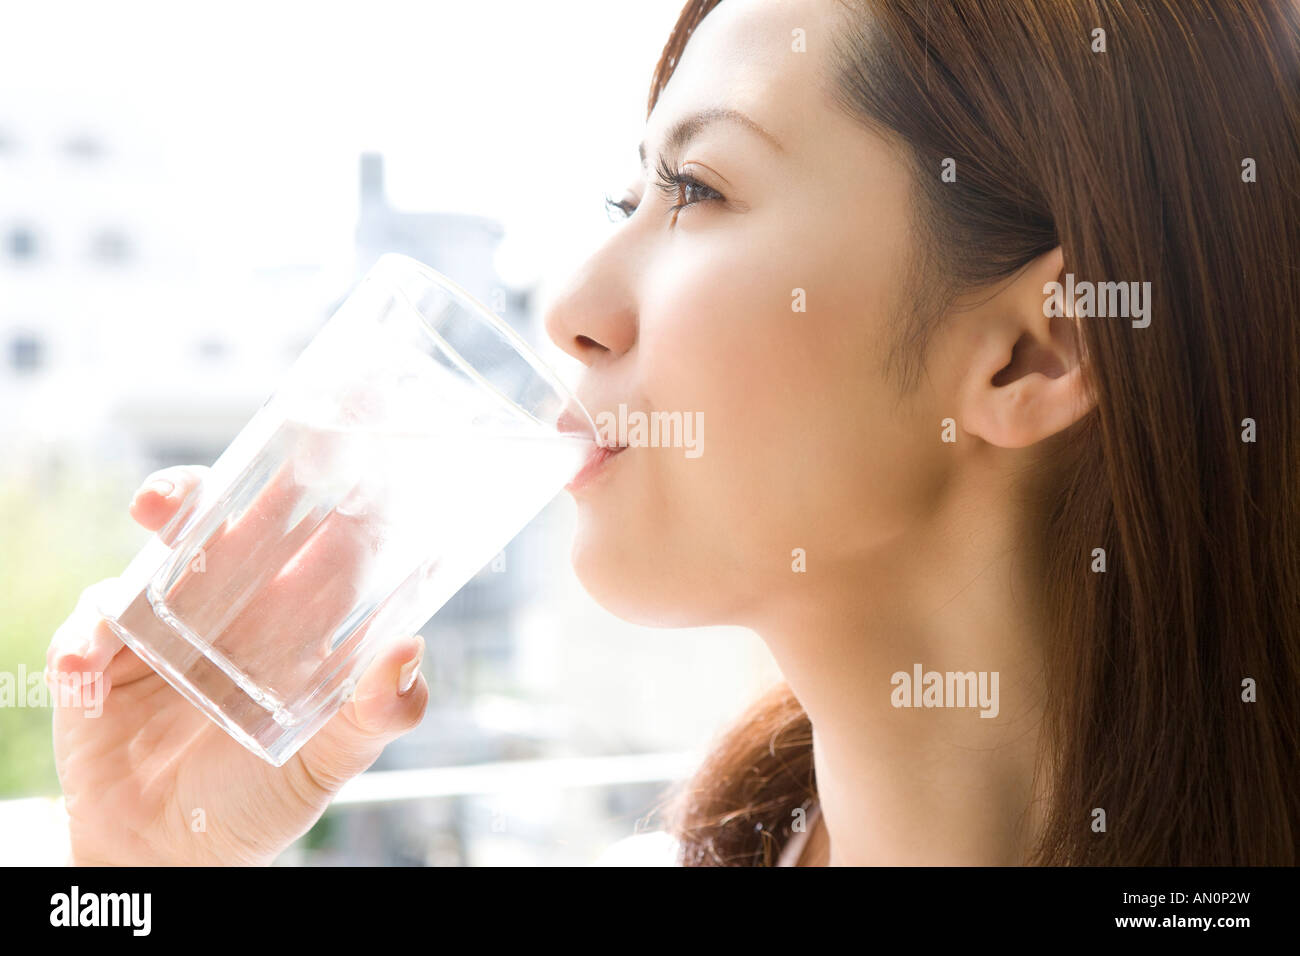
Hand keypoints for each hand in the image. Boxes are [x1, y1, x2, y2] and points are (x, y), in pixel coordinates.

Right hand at [48, 465, 428, 865]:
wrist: (169, 855)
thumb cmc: (258, 796)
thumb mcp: (327, 762)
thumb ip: (373, 716)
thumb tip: (409, 656)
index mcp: (296, 621)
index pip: (324, 543)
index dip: (341, 499)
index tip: (357, 458)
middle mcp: (235, 606)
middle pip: (245, 524)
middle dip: (251, 484)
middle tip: (270, 452)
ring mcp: (165, 622)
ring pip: (166, 549)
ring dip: (165, 519)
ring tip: (161, 508)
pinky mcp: (100, 653)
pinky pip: (91, 629)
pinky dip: (87, 638)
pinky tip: (91, 663)